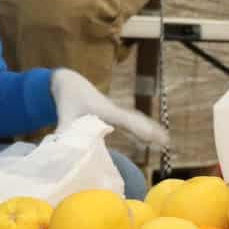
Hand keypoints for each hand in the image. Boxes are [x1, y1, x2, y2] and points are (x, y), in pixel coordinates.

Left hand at [51, 68, 169, 147]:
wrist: (70, 82)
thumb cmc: (68, 98)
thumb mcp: (64, 114)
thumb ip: (64, 130)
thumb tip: (61, 146)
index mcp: (105, 110)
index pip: (126, 121)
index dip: (139, 129)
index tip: (151, 137)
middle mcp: (114, 110)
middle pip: (137, 121)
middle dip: (151, 131)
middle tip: (167, 142)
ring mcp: (115, 113)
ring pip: (137, 122)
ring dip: (150, 131)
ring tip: (165, 142)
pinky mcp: (113, 116)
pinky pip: (131, 124)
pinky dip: (140, 131)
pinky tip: (147, 141)